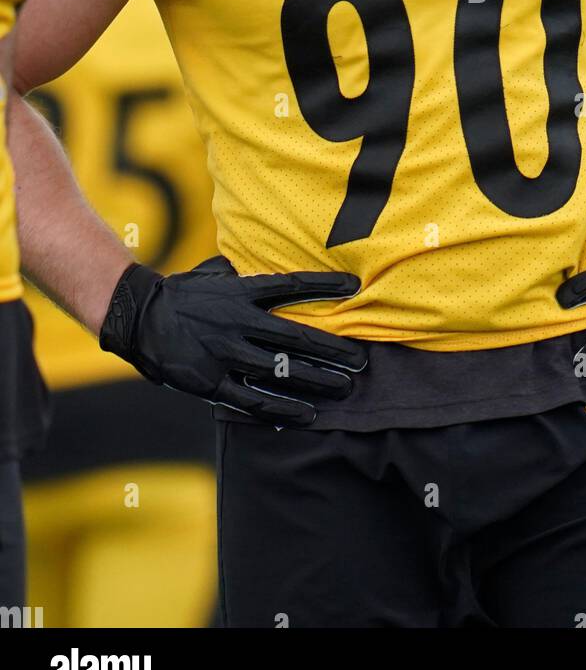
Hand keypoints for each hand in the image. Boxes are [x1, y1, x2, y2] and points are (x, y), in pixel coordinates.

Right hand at [100, 254, 367, 425]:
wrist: (138, 317)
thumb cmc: (183, 294)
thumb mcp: (215, 274)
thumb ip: (244, 272)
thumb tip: (263, 254)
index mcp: (241, 293)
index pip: (292, 286)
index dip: (325, 285)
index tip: (355, 285)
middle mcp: (238, 322)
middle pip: (296, 338)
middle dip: (333, 350)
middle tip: (362, 360)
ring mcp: (226, 354)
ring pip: (281, 371)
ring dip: (317, 381)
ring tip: (345, 388)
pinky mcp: (211, 382)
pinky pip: (254, 400)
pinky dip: (283, 409)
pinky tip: (307, 415)